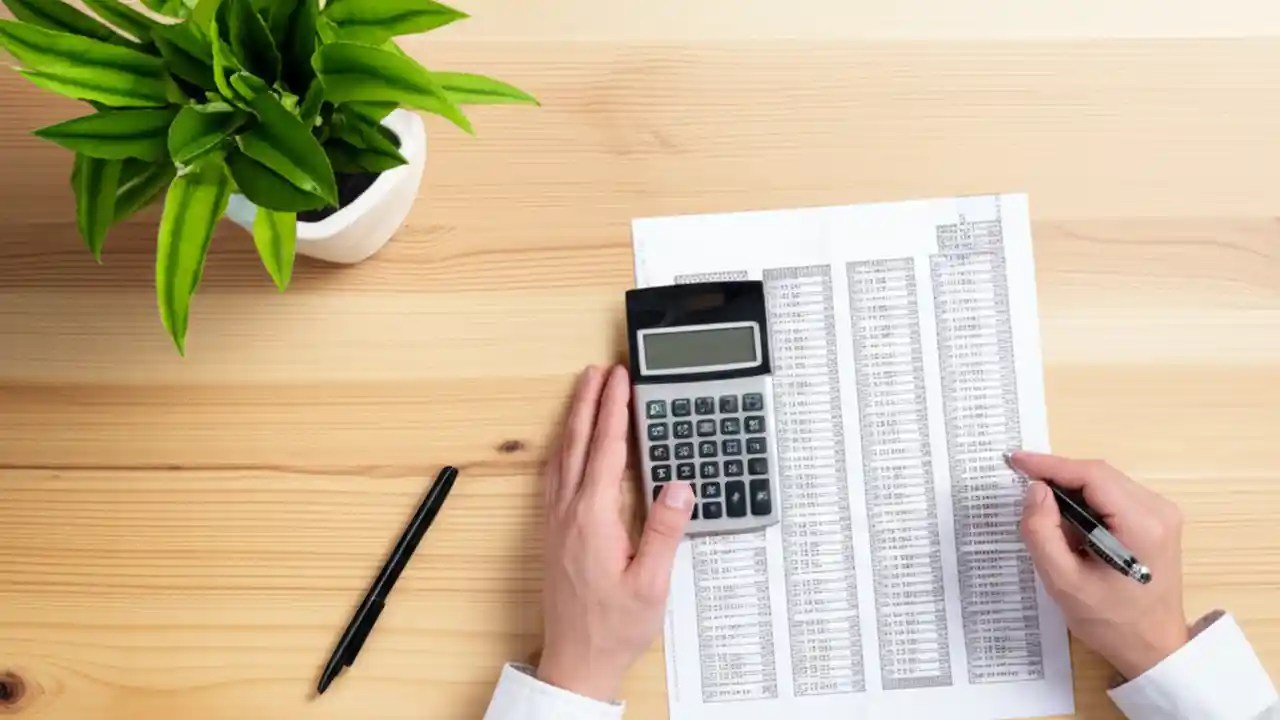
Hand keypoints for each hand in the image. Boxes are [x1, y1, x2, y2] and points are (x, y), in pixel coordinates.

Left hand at [537, 365, 694, 700]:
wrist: (577, 660)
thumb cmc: (613, 627)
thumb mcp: (652, 583)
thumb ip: (664, 531)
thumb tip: (677, 487)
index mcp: (593, 519)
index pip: (605, 450)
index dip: (613, 410)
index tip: (620, 379)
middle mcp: (568, 514)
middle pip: (577, 444)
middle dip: (588, 402)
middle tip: (599, 370)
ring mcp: (556, 522)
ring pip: (562, 456)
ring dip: (573, 420)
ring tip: (583, 393)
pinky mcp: (553, 532)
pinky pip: (555, 475)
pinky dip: (564, 447)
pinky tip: (568, 444)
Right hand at [1013, 451, 1189, 678]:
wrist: (1155, 649)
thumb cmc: (1111, 622)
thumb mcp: (1064, 582)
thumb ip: (1042, 533)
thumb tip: (1035, 490)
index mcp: (1141, 524)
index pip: (1092, 476)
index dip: (1050, 465)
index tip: (1016, 462)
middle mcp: (1158, 511)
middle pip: (1099, 475)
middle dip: (1059, 477)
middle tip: (1023, 488)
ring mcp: (1162, 514)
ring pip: (1106, 482)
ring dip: (1072, 490)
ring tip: (1045, 512)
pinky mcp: (1157, 521)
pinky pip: (1114, 496)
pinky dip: (1087, 500)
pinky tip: (1069, 521)